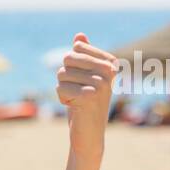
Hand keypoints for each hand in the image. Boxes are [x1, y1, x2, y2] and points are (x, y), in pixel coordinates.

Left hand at [56, 33, 116, 160]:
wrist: (89, 134)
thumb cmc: (84, 103)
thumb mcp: (83, 76)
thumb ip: (83, 55)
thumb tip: (79, 35)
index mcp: (110, 62)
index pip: (76, 49)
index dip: (72, 67)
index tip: (83, 81)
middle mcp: (109, 71)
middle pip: (67, 59)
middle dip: (65, 77)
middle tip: (78, 92)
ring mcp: (101, 83)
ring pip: (62, 74)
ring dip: (63, 89)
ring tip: (77, 100)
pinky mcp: (90, 96)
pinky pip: (60, 88)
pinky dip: (62, 99)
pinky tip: (75, 107)